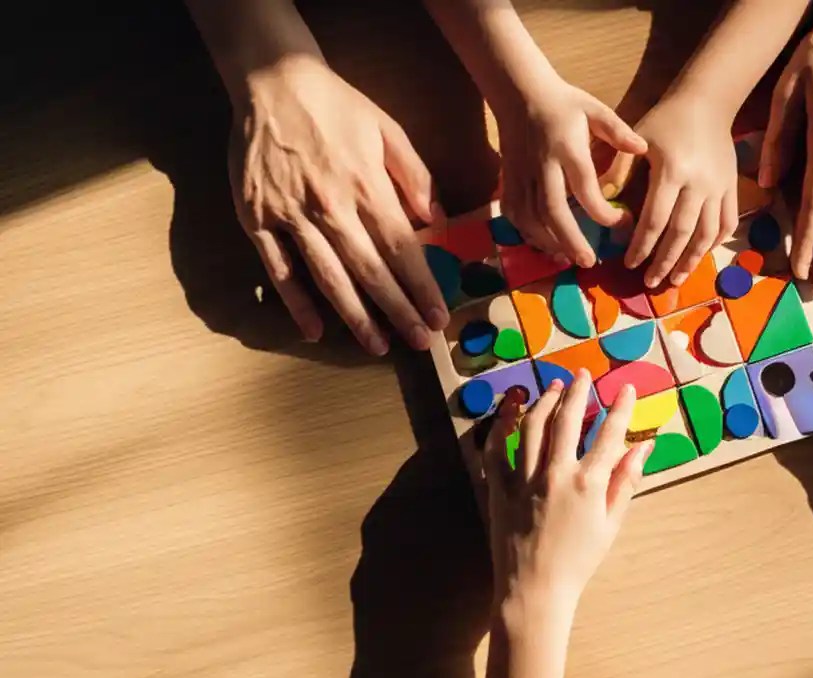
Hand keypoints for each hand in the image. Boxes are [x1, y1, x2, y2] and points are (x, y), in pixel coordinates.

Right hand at [230, 56, 446, 353]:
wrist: (272, 80)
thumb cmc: (336, 105)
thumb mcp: (388, 129)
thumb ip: (414, 176)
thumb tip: (433, 221)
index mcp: (367, 186)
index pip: (402, 250)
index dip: (422, 288)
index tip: (438, 316)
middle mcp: (331, 206)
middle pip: (371, 272)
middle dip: (398, 312)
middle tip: (419, 342)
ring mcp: (291, 215)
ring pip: (328, 277)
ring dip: (355, 317)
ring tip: (378, 345)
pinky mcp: (257, 218)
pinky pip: (279, 269)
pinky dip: (296, 302)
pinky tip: (313, 329)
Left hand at [479, 372, 648, 677]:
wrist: (534, 590)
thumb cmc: (579, 561)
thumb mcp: (611, 523)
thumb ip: (626, 482)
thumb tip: (644, 447)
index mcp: (588, 483)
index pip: (608, 434)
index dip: (619, 407)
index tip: (625, 388)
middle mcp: (555, 473)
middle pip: (567, 420)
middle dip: (577, 392)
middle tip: (582, 374)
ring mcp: (523, 478)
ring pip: (532, 427)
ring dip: (544, 401)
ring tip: (552, 386)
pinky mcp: (499, 487)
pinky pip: (496, 448)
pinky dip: (503, 425)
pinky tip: (511, 410)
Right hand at [493, 77, 647, 267]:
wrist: (519, 93)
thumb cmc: (564, 104)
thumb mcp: (594, 109)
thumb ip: (618, 130)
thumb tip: (643, 148)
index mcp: (566, 148)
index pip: (585, 187)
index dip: (602, 212)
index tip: (620, 222)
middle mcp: (541, 165)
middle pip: (552, 210)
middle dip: (569, 239)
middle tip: (587, 261)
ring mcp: (520, 174)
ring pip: (529, 217)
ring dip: (547, 242)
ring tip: (567, 259)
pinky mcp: (508, 180)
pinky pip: (514, 214)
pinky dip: (526, 233)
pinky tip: (544, 245)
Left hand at [623, 95, 738, 287]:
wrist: (707, 102)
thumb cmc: (666, 120)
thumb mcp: (638, 137)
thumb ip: (619, 169)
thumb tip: (601, 202)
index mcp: (672, 171)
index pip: (655, 219)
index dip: (642, 245)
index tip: (630, 264)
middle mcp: (698, 183)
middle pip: (681, 233)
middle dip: (665, 261)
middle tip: (651, 282)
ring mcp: (719, 188)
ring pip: (707, 234)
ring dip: (691, 261)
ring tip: (677, 279)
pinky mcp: (732, 188)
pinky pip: (727, 223)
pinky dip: (714, 243)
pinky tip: (701, 255)